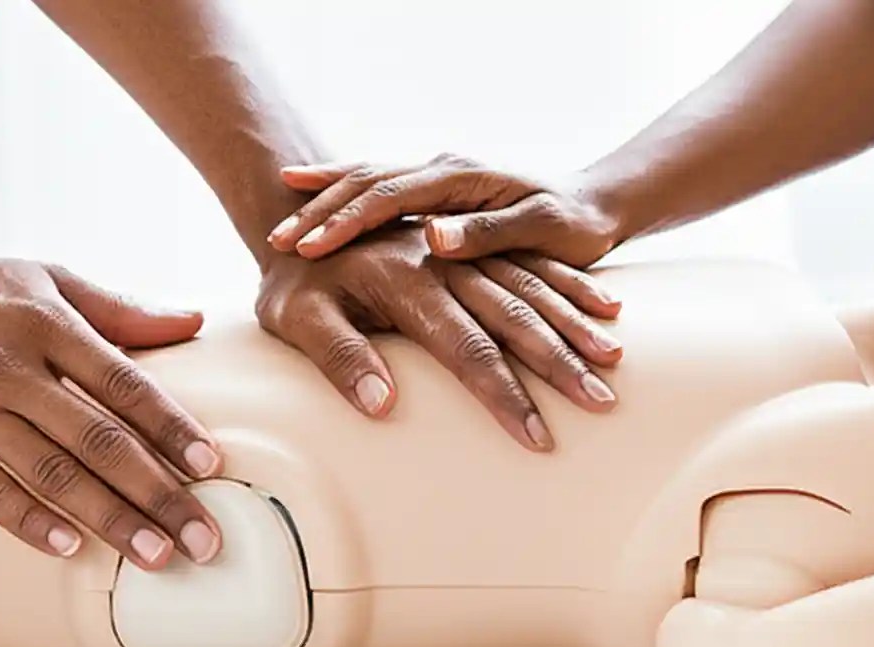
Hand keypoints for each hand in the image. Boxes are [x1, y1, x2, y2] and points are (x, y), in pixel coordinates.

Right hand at [0, 257, 223, 570]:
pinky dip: (30, 521)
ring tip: (155, 554)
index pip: (124, 383)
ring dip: (108, 519)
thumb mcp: (48, 280)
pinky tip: (72, 547)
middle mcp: (11, 370)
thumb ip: (122, 309)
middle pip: (97, 440)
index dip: (170, 426)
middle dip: (156, 493)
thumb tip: (194, 320)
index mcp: (49, 326)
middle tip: (201, 536)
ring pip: (50, 474)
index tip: (210, 466)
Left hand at [256, 224, 621, 450]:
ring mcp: (459, 249)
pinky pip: (530, 264)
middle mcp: (442, 261)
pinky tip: (605, 309)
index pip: (465, 346)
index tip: (537, 436)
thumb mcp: (295, 318)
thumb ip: (337, 356)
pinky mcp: (469, 245)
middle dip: (561, 361)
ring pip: (532, 285)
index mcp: (404, 278)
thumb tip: (383, 403)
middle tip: (604, 402)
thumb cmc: (293, 283)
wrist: (296, 220)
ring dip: (575, 323)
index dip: (503, 394)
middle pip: (515, 313)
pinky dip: (569, 288)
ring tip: (616, 362)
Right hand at [266, 154, 621, 264]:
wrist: (595, 206)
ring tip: (279, 231)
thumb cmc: (575, 225)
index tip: (309, 247)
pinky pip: (378, 190)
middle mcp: (443, 170)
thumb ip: (488, 232)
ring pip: (366, 182)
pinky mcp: (437, 196)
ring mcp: (438, 180)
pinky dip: (341, 194)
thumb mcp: (542, 229)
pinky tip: (308, 200)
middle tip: (277, 242)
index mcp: (461, 178)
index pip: (389, 196)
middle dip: (320, 211)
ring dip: (323, 203)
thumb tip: (433, 237)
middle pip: (367, 182)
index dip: (347, 221)